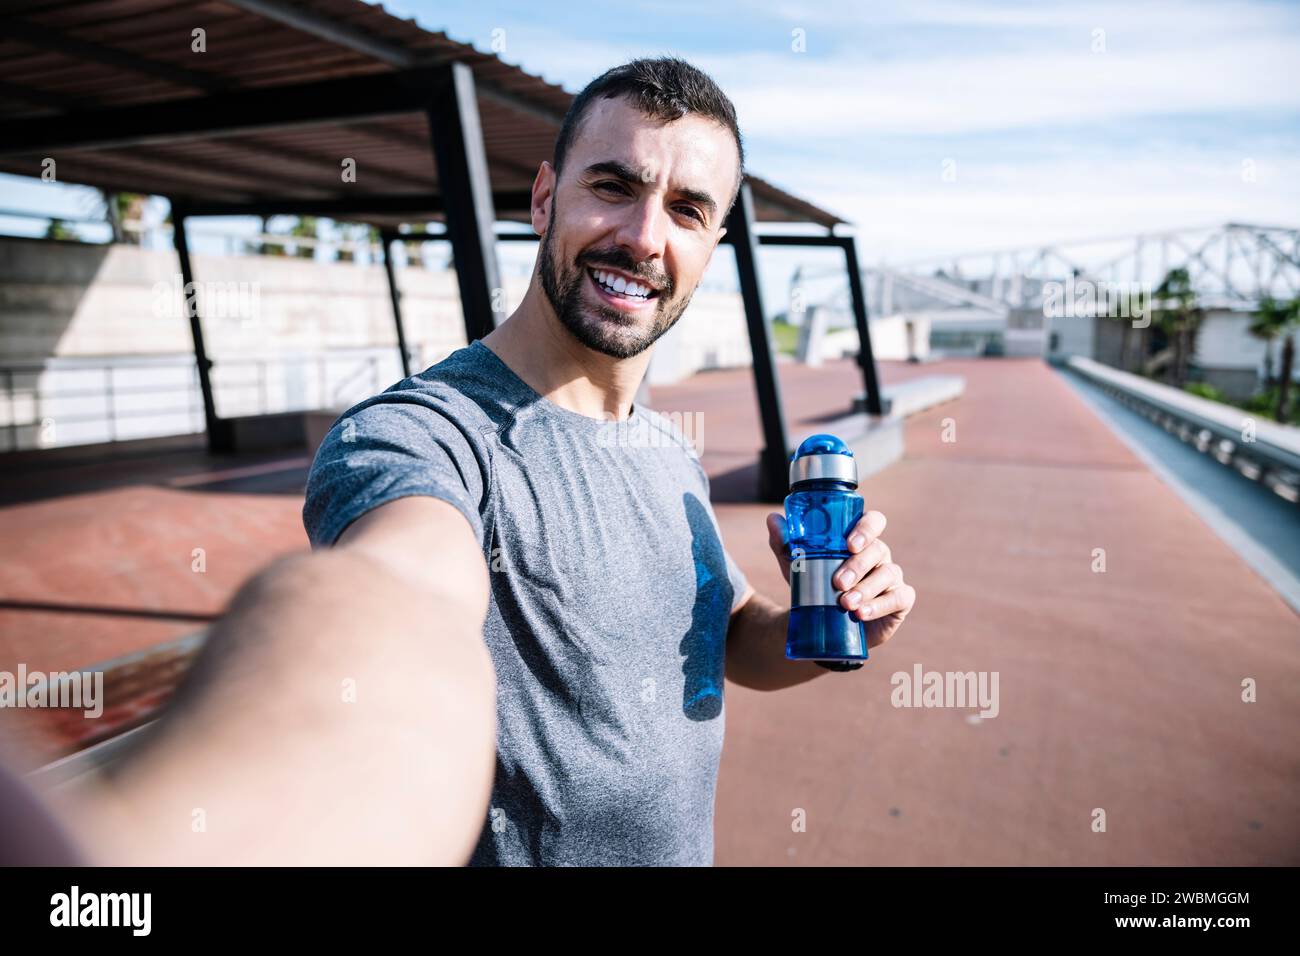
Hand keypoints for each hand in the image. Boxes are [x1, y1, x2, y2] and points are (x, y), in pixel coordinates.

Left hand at [765, 510, 915, 648]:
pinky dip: (880, 605)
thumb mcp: (797, 566)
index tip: (850, 544)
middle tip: (838, 583)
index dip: (866, 528)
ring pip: (888, 573)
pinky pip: (899, 598)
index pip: (873, 521)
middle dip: (858, 565)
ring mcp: (892, 576)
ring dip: (866, 589)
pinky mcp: (900, 600)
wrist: (822, 625)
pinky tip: (861, 613)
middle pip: (879, 548)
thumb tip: (773, 519)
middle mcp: (879, 554)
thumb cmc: (815, 587)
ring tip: (845, 603)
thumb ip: (785, 542)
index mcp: (859, 539)